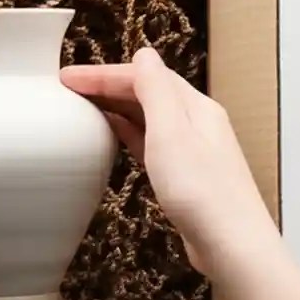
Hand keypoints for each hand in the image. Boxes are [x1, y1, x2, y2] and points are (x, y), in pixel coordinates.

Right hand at [60, 48, 277, 275]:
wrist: (231, 245)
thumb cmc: (202, 192)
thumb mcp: (171, 133)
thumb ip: (156, 92)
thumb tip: (144, 55)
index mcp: (195, 107)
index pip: (145, 77)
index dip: (103, 75)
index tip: (68, 78)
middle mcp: (197, 123)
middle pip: (148, 93)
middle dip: (108, 87)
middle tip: (69, 89)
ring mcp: (193, 151)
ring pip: (149, 117)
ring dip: (117, 107)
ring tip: (85, 107)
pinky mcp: (186, 177)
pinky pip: (152, 143)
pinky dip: (130, 133)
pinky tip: (115, 135)